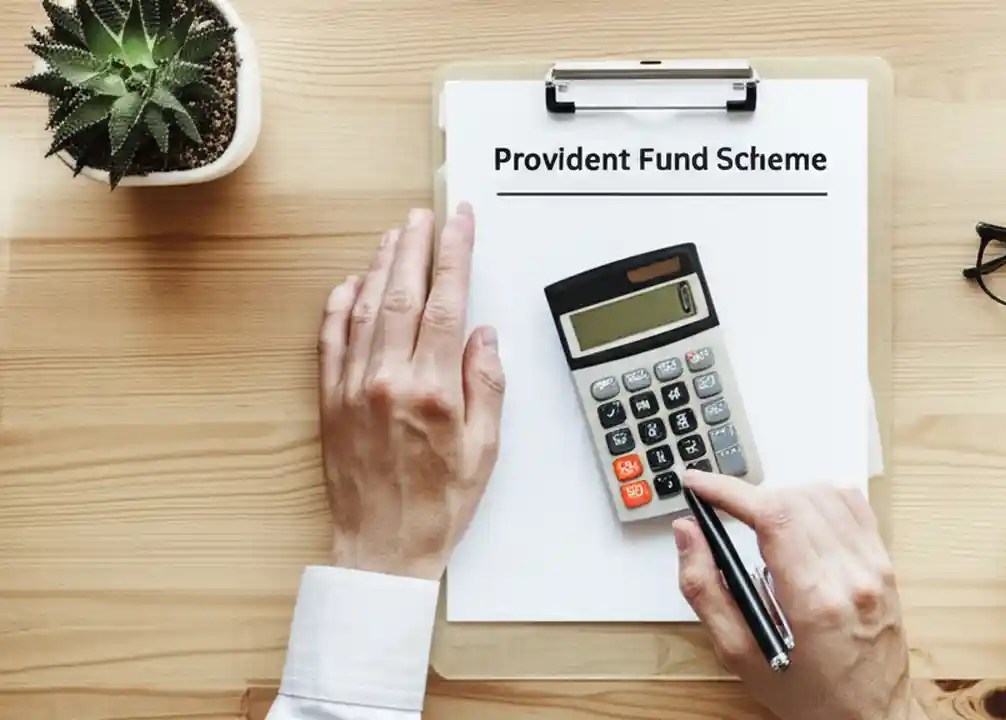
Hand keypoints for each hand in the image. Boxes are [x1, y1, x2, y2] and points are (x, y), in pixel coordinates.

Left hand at [317, 204, 504, 579]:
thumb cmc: (437, 506)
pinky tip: (349, 285)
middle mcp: (387, 380)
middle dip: (415, 246)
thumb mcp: (484, 449)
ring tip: (393, 237)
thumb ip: (486, 385)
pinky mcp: (329, 401)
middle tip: (423, 215)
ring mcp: (352, 388)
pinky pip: (330, 340)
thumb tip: (483, 337)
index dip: (454, 254)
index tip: (459, 223)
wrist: (382, 548)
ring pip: (364, 308)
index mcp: (432, 391)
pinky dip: (339, 305)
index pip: (446, 303)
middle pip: (401, 293)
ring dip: (379, 266)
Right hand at [673, 471, 908, 719]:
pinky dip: (819, 499)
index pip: (772, 516)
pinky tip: (801, 521)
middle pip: (794, 499)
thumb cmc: (808, 696)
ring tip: (762, 523)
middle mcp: (851, 576)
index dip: (728, 490)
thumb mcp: (739, 655)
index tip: (699, 484)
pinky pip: (853, 505)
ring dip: (784, 496)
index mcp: (814, 601)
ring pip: (823, 493)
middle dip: (751, 497)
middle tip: (725, 514)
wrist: (870, 718)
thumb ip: (705, 589)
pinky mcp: (884, 563)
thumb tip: (687, 534)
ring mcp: (874, 567)